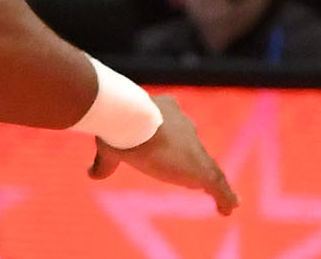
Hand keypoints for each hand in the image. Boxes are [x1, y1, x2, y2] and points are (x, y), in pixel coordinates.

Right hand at [90, 93, 237, 215]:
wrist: (132, 119)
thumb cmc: (119, 126)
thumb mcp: (109, 145)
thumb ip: (105, 161)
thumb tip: (92, 173)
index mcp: (164, 112)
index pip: (177, 131)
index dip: (178, 144)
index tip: (176, 155)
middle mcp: (183, 126)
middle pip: (194, 147)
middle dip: (196, 160)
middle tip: (199, 179)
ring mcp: (194, 147)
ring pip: (210, 167)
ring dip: (216, 183)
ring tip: (225, 199)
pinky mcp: (200, 169)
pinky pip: (219, 186)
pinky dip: (225, 198)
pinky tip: (228, 208)